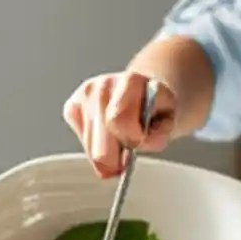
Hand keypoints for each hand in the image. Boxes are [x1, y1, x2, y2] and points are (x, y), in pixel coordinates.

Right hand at [62, 71, 177, 177]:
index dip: (132, 139)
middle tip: (129, 151)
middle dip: (117, 158)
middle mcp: (102, 86)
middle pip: (101, 147)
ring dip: (109, 153)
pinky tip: (108, 135)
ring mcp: (83, 96)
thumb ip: (158, 136)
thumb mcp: (169, 120)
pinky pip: (84, 147)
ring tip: (121, 137)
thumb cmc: (155, 107)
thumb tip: (134, 146)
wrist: (143, 91)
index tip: (140, 140)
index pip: (119, 121)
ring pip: (91, 151)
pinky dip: (97, 148)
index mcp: (130, 81)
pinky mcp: (71, 109)